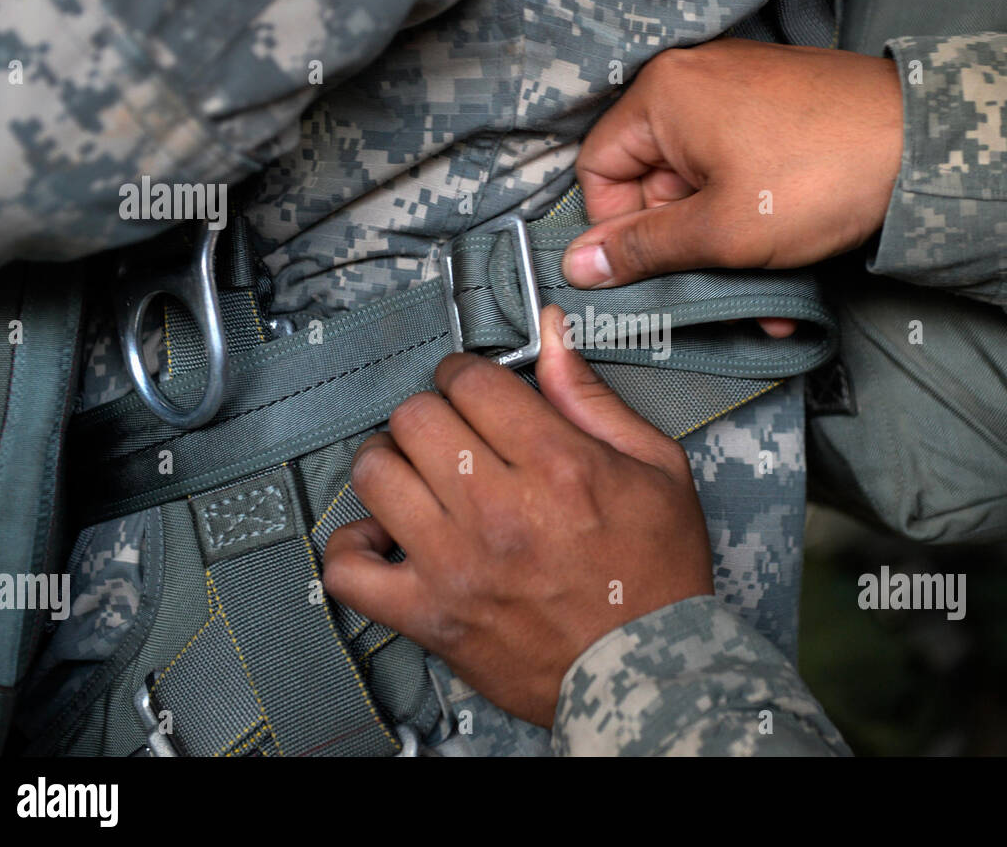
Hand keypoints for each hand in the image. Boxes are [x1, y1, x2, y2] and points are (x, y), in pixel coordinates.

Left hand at [322, 305, 713, 727]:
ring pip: (375, 474)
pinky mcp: (430, 615)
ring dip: (390, 463)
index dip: (468, 374)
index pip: (470, 381)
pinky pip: (350, 570)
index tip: (474, 388)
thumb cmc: (657, 575)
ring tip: (416, 475)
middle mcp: (499, 509)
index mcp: (557, 465)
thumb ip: (591, 398)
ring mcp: (456, 564)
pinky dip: (353, 548)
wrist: (650, 673)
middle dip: (432, 413)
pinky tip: (384, 537)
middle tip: (451, 432)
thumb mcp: (655, 468)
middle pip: (416, 417)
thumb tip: (550, 334)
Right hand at [564, 37, 902, 288]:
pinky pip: (741, 172)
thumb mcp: (719, 230)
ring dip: (723, 249)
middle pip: (651, 181)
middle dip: (682, 248)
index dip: (615, 230)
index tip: (646, 271)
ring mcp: (740, 93)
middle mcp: (695, 81)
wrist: (929, 144)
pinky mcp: (778, 110)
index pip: (598, 170)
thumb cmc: (821, 176)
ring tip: (763, 295)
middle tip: (712, 290)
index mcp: (663, 96)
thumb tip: (578, 265)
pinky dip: (753, 219)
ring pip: (701, 187)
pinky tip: (784, 263)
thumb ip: (643, 249)